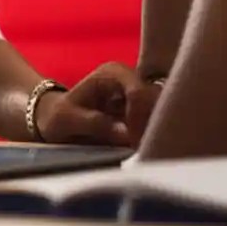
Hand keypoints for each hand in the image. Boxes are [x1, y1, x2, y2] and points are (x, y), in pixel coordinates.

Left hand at [36, 62, 160, 146]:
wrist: (60, 122)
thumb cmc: (59, 117)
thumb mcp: (67, 120)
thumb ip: (94, 123)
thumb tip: (126, 134)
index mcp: (113, 73)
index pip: (138, 93)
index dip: (139, 118)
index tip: (132, 142)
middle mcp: (134, 79)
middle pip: (159, 102)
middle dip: (153, 126)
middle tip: (143, 150)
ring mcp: (145, 95)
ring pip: (167, 113)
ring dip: (158, 133)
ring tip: (146, 152)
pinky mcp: (151, 113)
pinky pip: (165, 124)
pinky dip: (159, 138)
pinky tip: (150, 151)